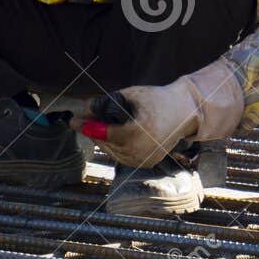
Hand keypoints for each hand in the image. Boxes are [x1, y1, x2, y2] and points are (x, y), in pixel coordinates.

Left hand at [76, 59, 243, 167]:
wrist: (185, 112)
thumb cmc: (157, 100)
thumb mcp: (130, 95)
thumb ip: (105, 103)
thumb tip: (83, 109)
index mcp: (139, 130)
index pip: (105, 133)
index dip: (87, 127)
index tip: (73, 121)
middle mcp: (142, 149)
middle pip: (107, 144)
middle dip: (92, 132)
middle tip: (80, 121)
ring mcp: (145, 159)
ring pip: (113, 152)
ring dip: (101, 140)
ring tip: (94, 127)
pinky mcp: (147, 163)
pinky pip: (123, 157)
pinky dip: (114, 147)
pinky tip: (108, 137)